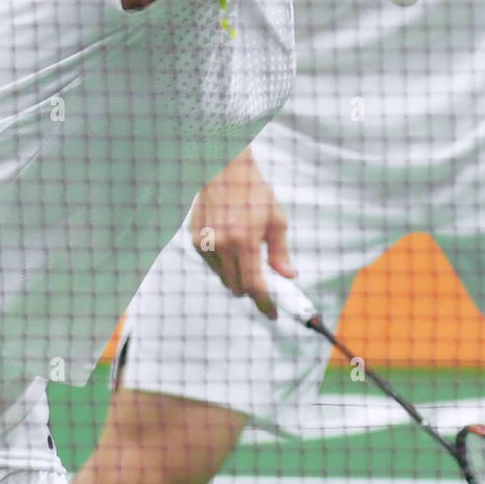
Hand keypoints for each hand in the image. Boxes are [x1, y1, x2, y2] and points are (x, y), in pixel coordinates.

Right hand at [190, 150, 294, 317]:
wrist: (224, 170)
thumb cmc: (254, 192)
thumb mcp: (275, 219)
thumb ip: (280, 251)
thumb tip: (288, 275)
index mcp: (245, 239)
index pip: (255, 285)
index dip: (266, 303)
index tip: (274, 313)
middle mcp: (223, 244)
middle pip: (238, 288)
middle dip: (253, 290)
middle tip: (266, 283)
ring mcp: (206, 244)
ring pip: (224, 279)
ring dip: (238, 277)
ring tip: (247, 253)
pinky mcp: (196, 241)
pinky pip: (212, 266)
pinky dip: (224, 264)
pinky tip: (231, 243)